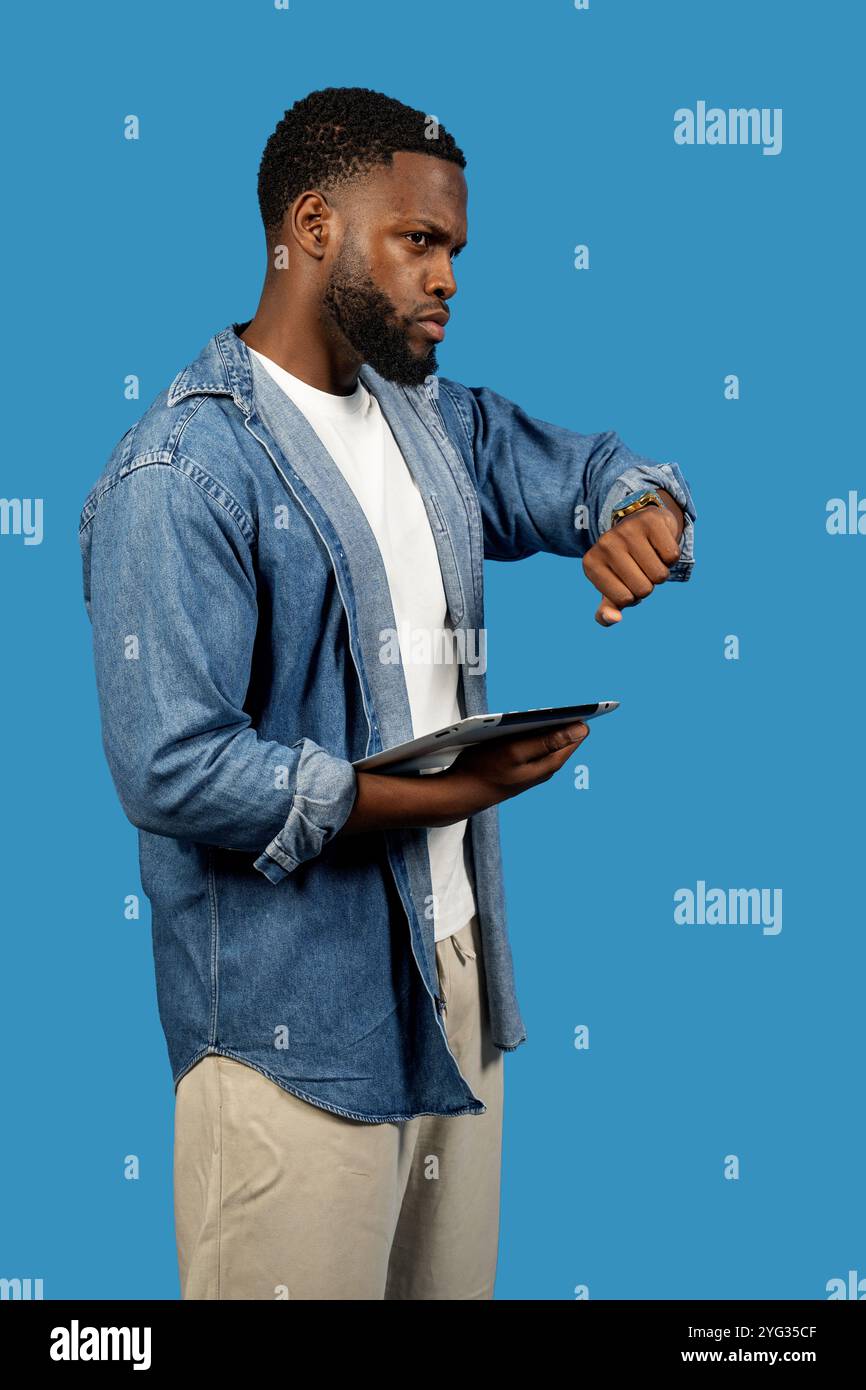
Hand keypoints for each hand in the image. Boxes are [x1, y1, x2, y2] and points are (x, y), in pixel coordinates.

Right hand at [443, 721, 590, 816]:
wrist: (461, 794)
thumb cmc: (484, 771)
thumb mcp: (515, 751)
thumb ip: (548, 740)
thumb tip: (581, 730)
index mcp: (550, 764)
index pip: (576, 736)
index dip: (575, 718)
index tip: (570, 703)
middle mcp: (545, 768)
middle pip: (560, 737)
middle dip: (553, 720)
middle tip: (535, 710)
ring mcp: (532, 768)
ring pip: (543, 740)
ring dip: (536, 726)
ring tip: (521, 719)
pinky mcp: (519, 767)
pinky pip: (530, 745)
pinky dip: (524, 734)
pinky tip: (512, 730)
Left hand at [583, 500, 681, 625]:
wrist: (637, 524)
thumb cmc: (624, 563)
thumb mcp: (612, 588)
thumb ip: (607, 611)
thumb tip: (614, 619)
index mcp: (591, 565)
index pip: (625, 600)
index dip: (633, 596)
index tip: (626, 579)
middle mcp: (605, 544)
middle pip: (644, 589)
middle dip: (648, 584)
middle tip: (640, 567)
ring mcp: (627, 530)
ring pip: (660, 575)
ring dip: (661, 571)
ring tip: (650, 556)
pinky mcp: (650, 520)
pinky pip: (672, 556)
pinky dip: (671, 557)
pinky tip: (659, 545)